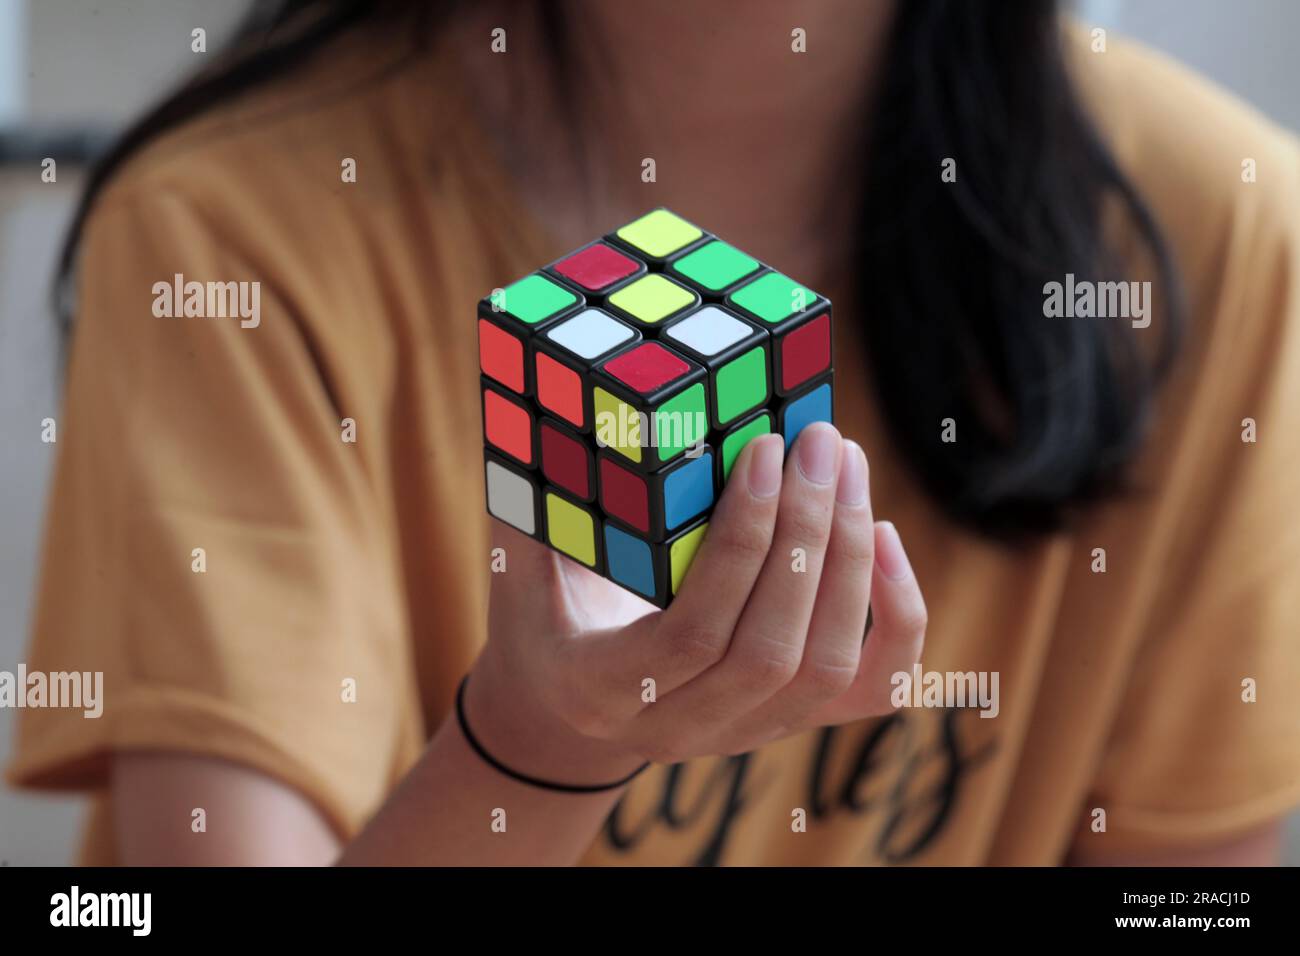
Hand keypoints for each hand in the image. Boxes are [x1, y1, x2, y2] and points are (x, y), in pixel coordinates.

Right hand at [466, 422, 926, 783]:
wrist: (572, 711)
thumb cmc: (543, 621)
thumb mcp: (518, 569)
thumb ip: (535, 508)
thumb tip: (553, 420)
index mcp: (604, 692)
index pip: (691, 633)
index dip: (739, 544)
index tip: (763, 451)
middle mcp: (680, 730)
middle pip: (771, 651)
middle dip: (806, 535)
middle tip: (820, 442)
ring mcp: (745, 734)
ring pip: (826, 667)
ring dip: (848, 558)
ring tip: (848, 465)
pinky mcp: (794, 722)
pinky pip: (874, 689)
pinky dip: (898, 615)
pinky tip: (885, 537)